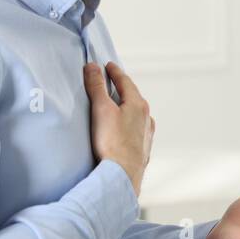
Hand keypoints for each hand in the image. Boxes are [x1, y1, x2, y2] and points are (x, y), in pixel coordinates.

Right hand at [84, 61, 153, 194]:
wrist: (123, 173)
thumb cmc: (112, 141)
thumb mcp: (101, 109)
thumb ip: (97, 87)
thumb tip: (93, 67)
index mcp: (138, 104)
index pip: (125, 81)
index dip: (114, 72)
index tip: (108, 65)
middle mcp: (146, 116)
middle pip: (133, 96)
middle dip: (122, 87)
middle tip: (113, 80)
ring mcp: (147, 132)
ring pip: (137, 113)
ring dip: (127, 105)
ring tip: (118, 103)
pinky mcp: (143, 147)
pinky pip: (137, 128)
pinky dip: (130, 121)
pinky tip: (126, 127)